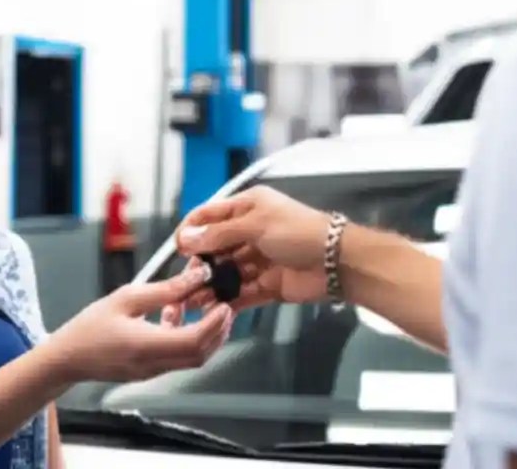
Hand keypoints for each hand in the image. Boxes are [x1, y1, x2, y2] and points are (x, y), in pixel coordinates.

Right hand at [48, 267, 232, 383]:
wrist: (67, 358)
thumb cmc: (89, 327)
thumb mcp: (126, 298)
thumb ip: (164, 290)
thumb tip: (195, 277)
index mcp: (146, 346)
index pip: (194, 341)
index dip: (216, 324)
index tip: (224, 304)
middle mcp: (154, 364)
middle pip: (201, 354)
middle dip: (219, 330)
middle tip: (223, 304)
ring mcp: (153, 371)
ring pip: (192, 357)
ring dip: (205, 333)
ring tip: (202, 305)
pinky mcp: (150, 371)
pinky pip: (177, 356)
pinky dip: (186, 337)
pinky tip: (174, 314)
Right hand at [174, 185, 332, 308]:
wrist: (339, 262)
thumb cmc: (300, 232)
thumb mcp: (255, 224)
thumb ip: (218, 233)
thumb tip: (186, 238)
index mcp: (247, 207)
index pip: (209, 215)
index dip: (191, 230)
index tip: (177, 247)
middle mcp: (250, 231)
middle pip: (215, 247)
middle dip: (199, 263)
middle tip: (186, 280)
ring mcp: (258, 259)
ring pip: (226, 272)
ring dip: (210, 285)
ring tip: (193, 299)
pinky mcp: (267, 284)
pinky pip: (241, 292)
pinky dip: (227, 300)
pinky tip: (212, 308)